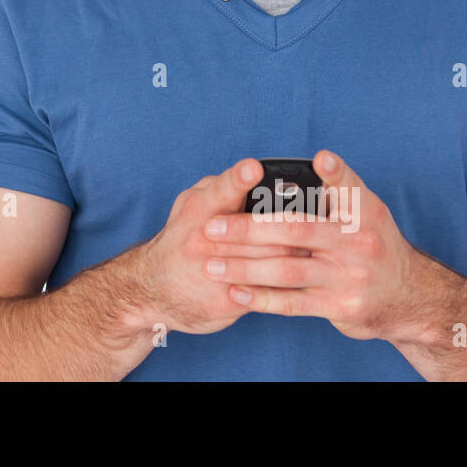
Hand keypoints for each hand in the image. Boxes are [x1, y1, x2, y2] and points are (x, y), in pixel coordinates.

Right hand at [131, 159, 314, 334]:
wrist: (152, 291)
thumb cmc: (180, 240)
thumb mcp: (190, 207)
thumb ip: (219, 189)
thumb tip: (252, 174)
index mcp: (199, 210)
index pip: (223, 191)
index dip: (239, 179)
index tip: (253, 167)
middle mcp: (205, 239)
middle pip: (262, 228)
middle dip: (292, 225)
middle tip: (313, 220)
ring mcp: (217, 271)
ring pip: (273, 258)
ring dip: (299, 252)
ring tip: (312, 247)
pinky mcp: (228, 299)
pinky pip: (268, 290)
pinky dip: (287, 282)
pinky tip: (298, 277)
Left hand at [200, 149, 422, 341]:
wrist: (411, 298)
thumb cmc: (373, 245)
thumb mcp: (367, 214)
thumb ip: (338, 192)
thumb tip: (310, 164)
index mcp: (364, 212)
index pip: (349, 188)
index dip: (335, 173)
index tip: (321, 159)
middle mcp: (359, 242)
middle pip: (297, 231)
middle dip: (248, 229)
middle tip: (211, 227)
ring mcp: (350, 276)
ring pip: (288, 269)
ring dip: (244, 267)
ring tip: (211, 264)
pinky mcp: (341, 306)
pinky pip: (294, 302)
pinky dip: (261, 298)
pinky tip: (235, 291)